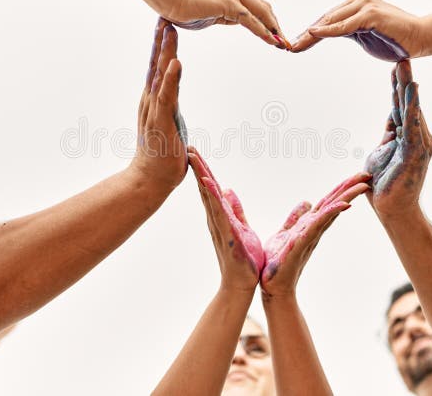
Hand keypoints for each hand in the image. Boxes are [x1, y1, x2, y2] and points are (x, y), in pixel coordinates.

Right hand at [130, 18, 187, 192]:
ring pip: (160, 75)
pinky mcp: (160, 121)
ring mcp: (154, 110)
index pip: (157, 68)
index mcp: (154, 100)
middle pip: (156, 65)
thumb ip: (170, 107)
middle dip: (161, 40)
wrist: (150, 179)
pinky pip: (167, 96)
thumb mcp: (169, 122)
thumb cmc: (162, 153)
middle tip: (164, 16)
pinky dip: (171, 79)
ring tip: (170, 31)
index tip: (165, 25)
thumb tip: (175, 100)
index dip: (161, 46)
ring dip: (166, 52)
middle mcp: (151, 100)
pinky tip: (176, 63)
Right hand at [161, 0, 289, 48]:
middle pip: (264, 8)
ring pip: (262, 12)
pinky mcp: (229, 3)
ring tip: (281, 44)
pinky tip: (271, 40)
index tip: (275, 36)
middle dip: (276, 26)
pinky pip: (251, 20)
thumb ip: (225, 16)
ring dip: (274, 30)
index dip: (268, 21)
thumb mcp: (210, 14)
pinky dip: (263, 31)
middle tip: (284, 42)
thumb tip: (237, 21)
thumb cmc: (182, 6)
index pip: (256, 6)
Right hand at [188, 148, 264, 291]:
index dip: (203, 169)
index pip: (210, 188)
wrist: (242, 284)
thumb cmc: (243, 259)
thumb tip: (227, 190)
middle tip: (187, 147)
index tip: (195, 152)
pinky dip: (212, 196)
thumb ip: (234, 209)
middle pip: (204, 188)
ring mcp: (219, 226)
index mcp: (221, 216)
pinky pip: (218, 212)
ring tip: (193, 158)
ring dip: (201, 176)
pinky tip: (207, 182)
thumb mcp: (241, 227)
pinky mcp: (226, 234)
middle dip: (197, 168)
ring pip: (208, 196)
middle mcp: (216, 219)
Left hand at [260, 173, 370, 297]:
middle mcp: (314, 230)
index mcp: (310, 225)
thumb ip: (295, 218)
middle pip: (334, 204)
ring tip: (361, 185)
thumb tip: (306, 202)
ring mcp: (309, 236)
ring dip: (345, 198)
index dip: (342, 188)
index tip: (359, 175)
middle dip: (349, 188)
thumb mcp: (286, 233)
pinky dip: (329, 214)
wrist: (272, 286)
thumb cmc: (278, 262)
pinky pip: (316, 226)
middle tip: (367, 174)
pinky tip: (341, 205)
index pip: (329, 202)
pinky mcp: (300, 245)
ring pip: (330, 213)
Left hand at [291, 0, 425, 58]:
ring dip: (311, 35)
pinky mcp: (370, 14)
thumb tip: (323, 33)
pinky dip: (327, 31)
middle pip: (326, 19)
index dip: (310, 33)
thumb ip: (345, 31)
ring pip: (331, 22)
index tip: (295, 44)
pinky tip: (312, 34)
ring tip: (296, 45)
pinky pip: (343, 26)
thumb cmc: (393, 39)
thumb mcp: (362, 35)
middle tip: (289, 47)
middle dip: (306, 35)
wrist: (421, 39)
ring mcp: (365, 4)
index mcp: (356, 2)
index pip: (328, 19)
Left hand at [364, 60, 431, 219]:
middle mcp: (418, 137)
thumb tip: (390, 121)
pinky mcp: (416, 152)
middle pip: (408, 104)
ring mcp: (419, 144)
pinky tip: (410, 92)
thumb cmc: (384, 184)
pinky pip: (412, 125)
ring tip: (405, 67)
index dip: (397, 86)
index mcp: (407, 136)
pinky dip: (410, 108)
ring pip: (412, 110)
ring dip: (407, 88)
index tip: (395, 65)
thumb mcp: (381, 152)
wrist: (391, 210)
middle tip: (402, 56)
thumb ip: (388, 135)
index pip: (400, 106)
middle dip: (403, 81)